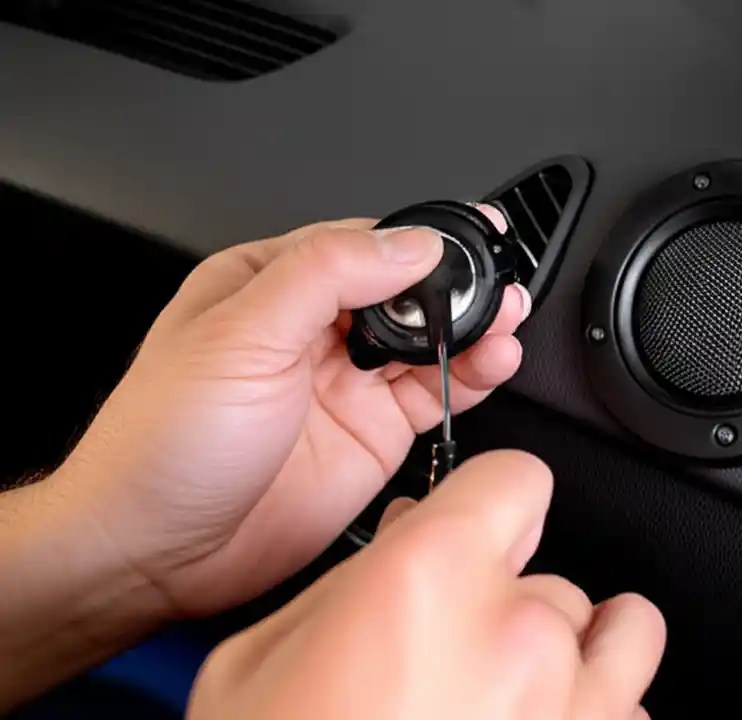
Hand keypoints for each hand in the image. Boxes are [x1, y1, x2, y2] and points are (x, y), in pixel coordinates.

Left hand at [61, 208, 527, 616]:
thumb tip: (409, 244)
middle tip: (497, 284)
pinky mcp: (376, 435)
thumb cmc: (163, 444)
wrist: (156, 553)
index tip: (468, 240)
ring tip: (506, 319)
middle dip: (459, 284)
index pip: (364, 243)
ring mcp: (349, 382)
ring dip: (475, 326)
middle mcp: (315, 328)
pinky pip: (439, 394)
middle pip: (408, 290)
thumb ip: (327, 277)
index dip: (420, 240)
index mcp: (270, 283)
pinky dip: (474, 376)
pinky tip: (494, 361)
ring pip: (432, 339)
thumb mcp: (239, 336)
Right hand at [189, 451, 665, 719]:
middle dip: (505, 607)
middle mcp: (521, 635)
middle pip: (551, 574)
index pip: (519, 479)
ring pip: (622, 631)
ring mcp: (579, 711)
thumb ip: (352, 587)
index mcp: (430, 582)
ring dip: (577, 653)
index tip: (479, 528)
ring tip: (522, 693)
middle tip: (450, 663)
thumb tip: (409, 540)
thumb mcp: (260, 665)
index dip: (492, 504)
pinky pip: (632, 714)